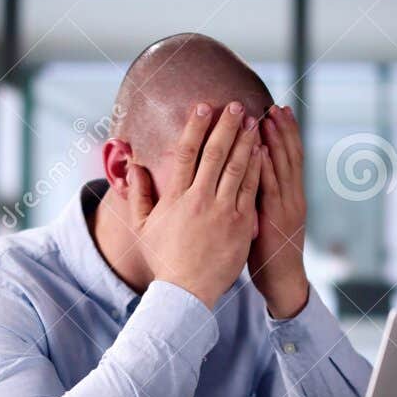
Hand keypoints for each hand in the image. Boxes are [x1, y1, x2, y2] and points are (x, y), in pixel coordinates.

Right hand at [131, 101, 262, 309]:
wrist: (186, 292)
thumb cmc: (164, 260)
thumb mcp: (143, 227)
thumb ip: (138, 195)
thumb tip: (134, 167)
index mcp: (175, 198)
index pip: (186, 154)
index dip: (195, 128)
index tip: (203, 107)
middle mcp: (199, 199)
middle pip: (214, 154)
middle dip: (227, 126)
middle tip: (237, 105)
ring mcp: (222, 211)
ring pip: (236, 167)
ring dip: (245, 141)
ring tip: (253, 121)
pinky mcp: (240, 224)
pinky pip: (250, 189)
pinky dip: (256, 168)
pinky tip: (261, 151)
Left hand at [250, 105, 308, 318]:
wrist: (282, 282)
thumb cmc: (269, 252)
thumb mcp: (265, 219)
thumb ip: (260, 196)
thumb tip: (247, 175)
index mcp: (290, 195)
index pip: (290, 157)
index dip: (286, 133)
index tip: (279, 110)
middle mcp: (292, 197)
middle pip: (289, 156)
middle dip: (283, 130)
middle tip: (276, 104)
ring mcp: (285, 207)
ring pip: (282, 167)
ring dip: (275, 140)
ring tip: (269, 117)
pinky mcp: (275, 219)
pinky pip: (270, 187)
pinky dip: (265, 166)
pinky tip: (259, 149)